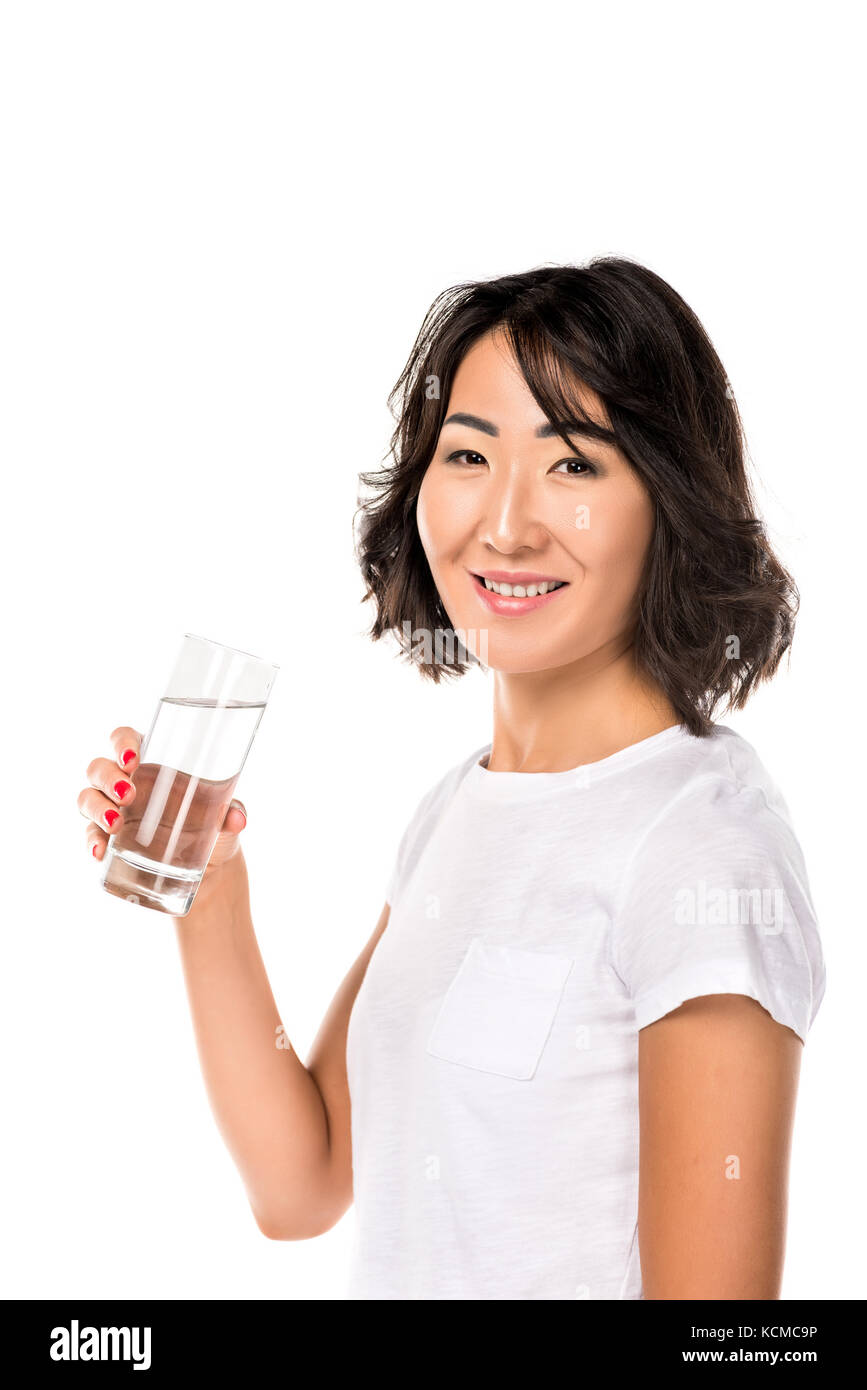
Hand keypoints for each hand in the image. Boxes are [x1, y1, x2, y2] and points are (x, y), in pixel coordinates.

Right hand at [78, 724, 248, 876]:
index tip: (132, 758)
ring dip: (96, 808)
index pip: (125, 738)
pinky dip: (91, 841)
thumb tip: (238, 819)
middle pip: (99, 767)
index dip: (122, 743)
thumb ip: (233, 813)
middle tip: (128, 794)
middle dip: (108, 778)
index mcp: (152, 761)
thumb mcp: (224, 818)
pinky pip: (90, 834)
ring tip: (115, 825)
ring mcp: (113, 809)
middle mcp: (127, 781)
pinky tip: (99, 852)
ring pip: (87, 798)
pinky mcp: (109, 838)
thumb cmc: (213, 825)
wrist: (208, 867)